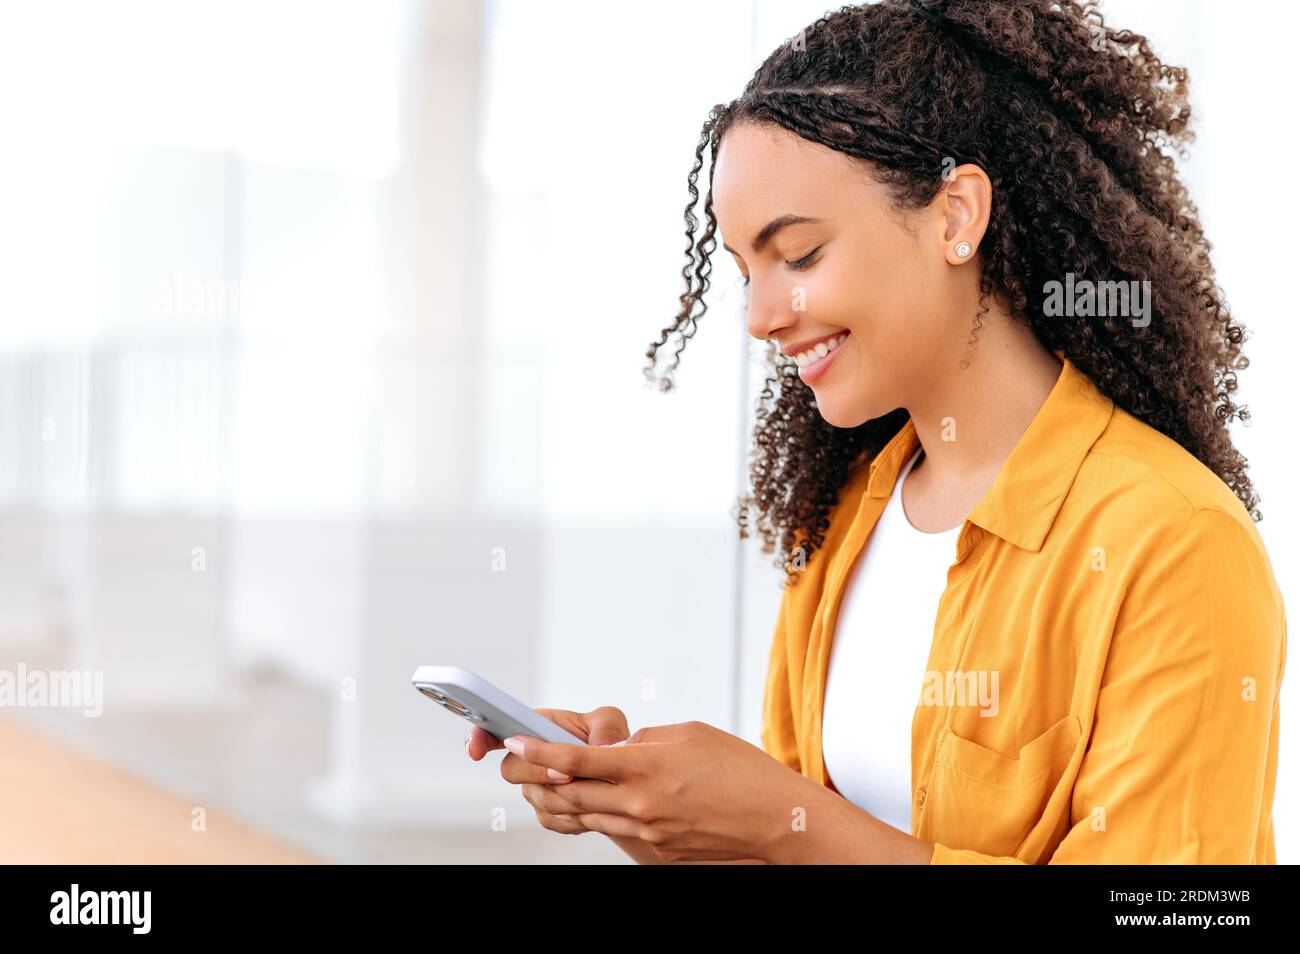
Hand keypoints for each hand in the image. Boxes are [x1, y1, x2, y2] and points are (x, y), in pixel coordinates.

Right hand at [465, 707, 629, 836]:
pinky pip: (549, 816)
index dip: (479, 738)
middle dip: (537, 770)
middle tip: (567, 772)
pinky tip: (590, 802)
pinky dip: (571, 811)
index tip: (475, 750)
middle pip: (511, 768)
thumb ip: (601, 727)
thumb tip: (598, 747)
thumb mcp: (609, 722)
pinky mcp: (545, 811)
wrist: (618, 778)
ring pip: (532, 795)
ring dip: (561, 792)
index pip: (494, 730)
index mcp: (535, 727)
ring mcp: (534, 786)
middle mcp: (528, 757)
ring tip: (591, 784)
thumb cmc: (608, 741)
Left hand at [500, 720, 804, 862]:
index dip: (539, 750)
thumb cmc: (742, 770)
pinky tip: (601, 801)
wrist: (777, 822)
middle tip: (519, 762)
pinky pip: (618, 830)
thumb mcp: (691, 733)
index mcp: (646, 766)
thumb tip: (621, 747)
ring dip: (565, 798)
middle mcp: (640, 803)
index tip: (515, 739)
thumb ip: (647, 738)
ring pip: (589, 816)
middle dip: (538, 777)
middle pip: (570, 794)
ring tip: (552, 780)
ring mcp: (648, 832)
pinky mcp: (658, 851)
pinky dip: (600, 815)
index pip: (576, 759)